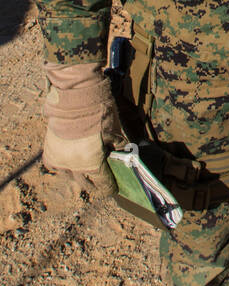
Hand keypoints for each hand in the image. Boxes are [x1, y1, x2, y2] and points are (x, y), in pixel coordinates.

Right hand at [42, 62, 125, 197]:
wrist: (75, 97)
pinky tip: (69, 161)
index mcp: (92, 165)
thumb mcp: (115, 131)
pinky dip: (63, 166)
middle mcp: (74, 167)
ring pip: (69, 176)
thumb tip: (121, 153)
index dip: (110, 187)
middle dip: (96, 185)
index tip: (114, 188)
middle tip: (102, 182)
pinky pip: (55, 166)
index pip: (103, 185)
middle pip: (85, 184)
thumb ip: (117, 147)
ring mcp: (60, 160)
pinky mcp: (49, 151)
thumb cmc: (98, 113)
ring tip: (86, 171)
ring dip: (78, 175)